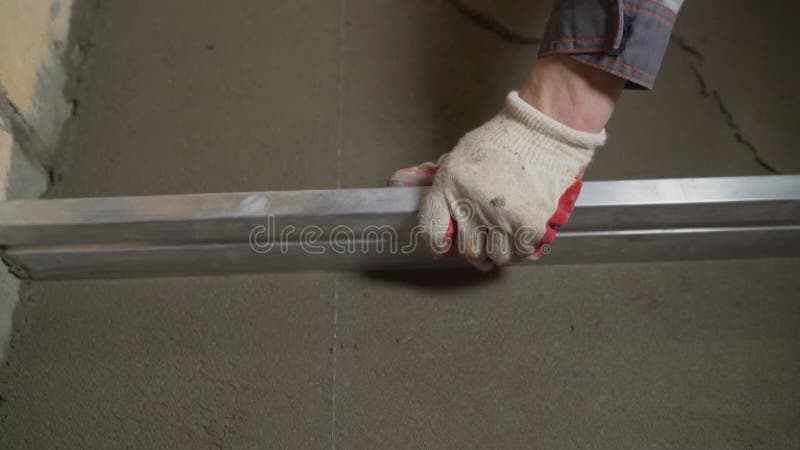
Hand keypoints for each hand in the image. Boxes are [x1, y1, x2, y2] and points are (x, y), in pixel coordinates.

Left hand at [390, 57, 622, 270]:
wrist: (542, 131)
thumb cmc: (502, 140)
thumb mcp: (459, 156)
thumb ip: (441, 180)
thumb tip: (416, 193)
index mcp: (449, 187)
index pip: (432, 230)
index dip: (438, 243)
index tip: (446, 245)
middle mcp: (472, 207)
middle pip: (468, 250)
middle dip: (476, 249)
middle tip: (485, 239)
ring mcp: (500, 219)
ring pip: (495, 256)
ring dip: (500, 250)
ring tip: (506, 236)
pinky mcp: (529, 225)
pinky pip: (520, 252)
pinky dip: (522, 248)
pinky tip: (522, 235)